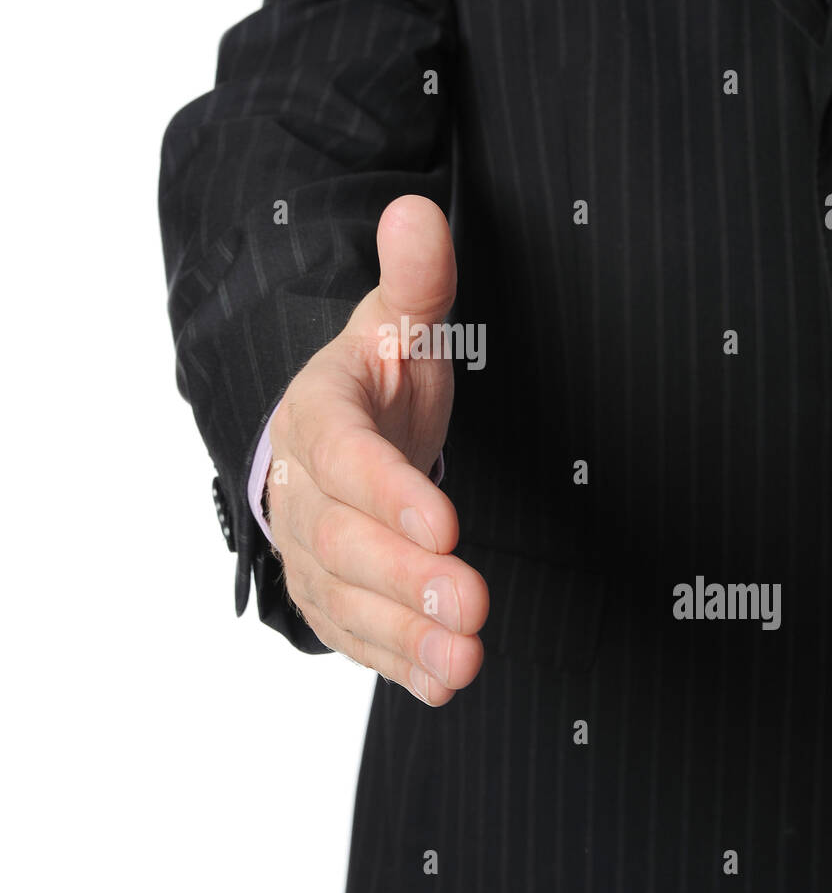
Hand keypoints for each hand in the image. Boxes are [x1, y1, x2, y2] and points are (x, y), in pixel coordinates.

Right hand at [267, 195, 487, 704]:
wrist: (333, 438)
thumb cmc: (375, 380)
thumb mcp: (398, 324)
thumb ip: (416, 282)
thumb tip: (416, 211)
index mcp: (316, 416)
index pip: (341, 457)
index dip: (386, 492)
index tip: (445, 522)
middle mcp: (301, 491)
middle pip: (341, 541)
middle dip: (405, 576)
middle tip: (470, 603)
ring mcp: (311, 551)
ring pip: (346, 601)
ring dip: (404, 635)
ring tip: (466, 659)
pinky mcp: (330, 597)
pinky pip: (354, 637)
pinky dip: (396, 664)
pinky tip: (445, 682)